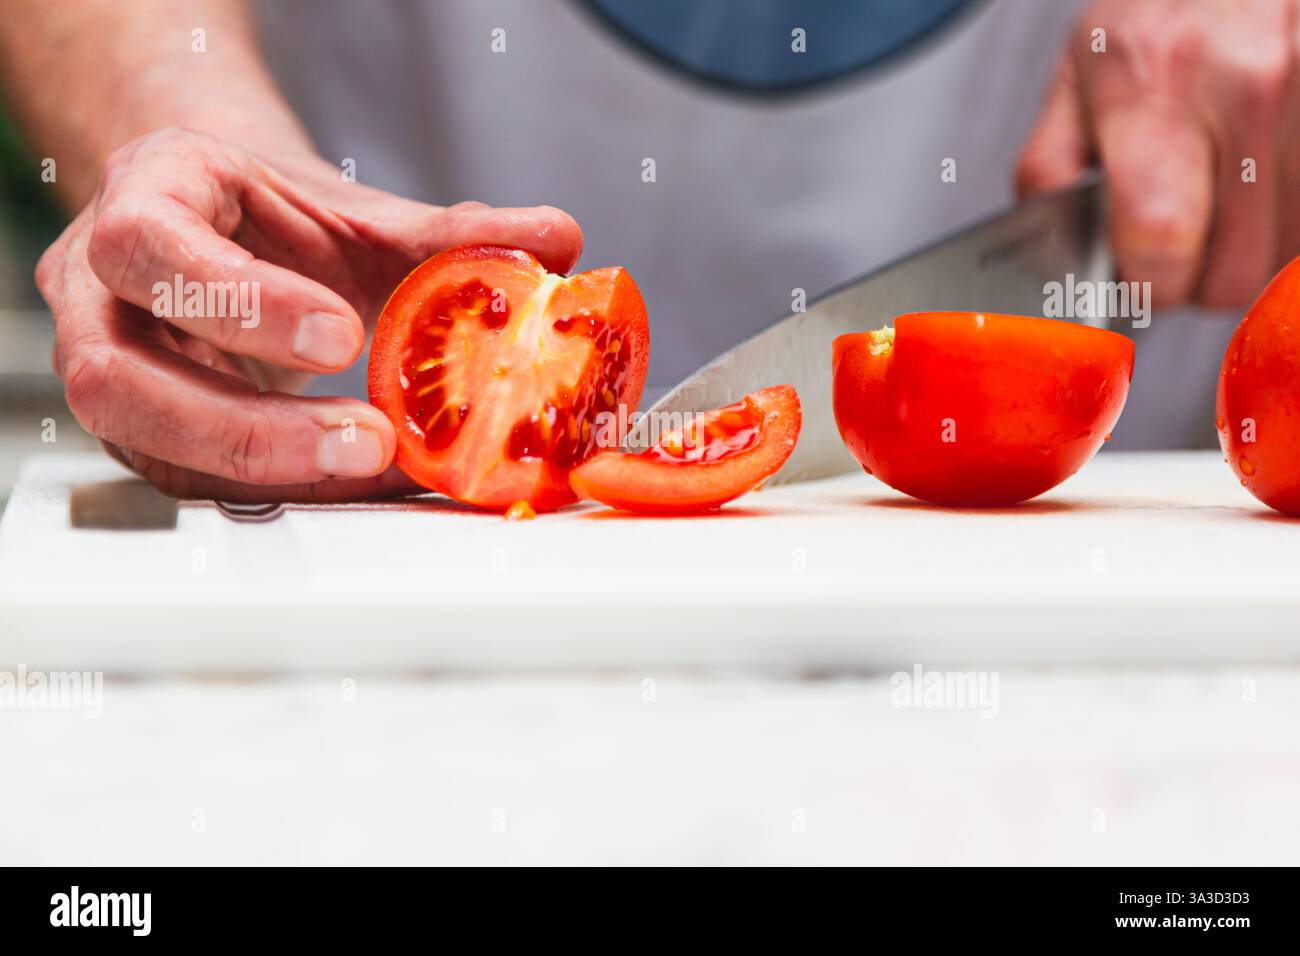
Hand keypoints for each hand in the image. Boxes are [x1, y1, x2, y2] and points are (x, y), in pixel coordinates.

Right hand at [37, 127, 582, 501]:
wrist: (229, 232)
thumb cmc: (286, 221)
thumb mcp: (363, 215)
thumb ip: (455, 234)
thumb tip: (558, 240)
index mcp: (147, 200)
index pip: (149, 247)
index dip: (240, 302)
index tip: (343, 337)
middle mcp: (102, 293)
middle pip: (117, 374)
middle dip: (245, 424)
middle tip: (366, 440)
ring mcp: (110, 368)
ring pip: (141, 443)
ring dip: (260, 470)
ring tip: (368, 471)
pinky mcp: (143, 432)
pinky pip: (188, 477)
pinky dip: (274, 488)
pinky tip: (354, 486)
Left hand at [1017, 0, 1296, 306]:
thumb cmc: (1151, 27)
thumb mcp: (1075, 81)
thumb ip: (1049, 172)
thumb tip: (1056, 257)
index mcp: (1152, 89)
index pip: (1159, 238)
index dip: (1148, 284)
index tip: (1140, 277)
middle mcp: (1244, 88)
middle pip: (1232, 272)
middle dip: (1199, 279)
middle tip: (1180, 245)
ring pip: (1282, 256)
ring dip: (1248, 252)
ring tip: (1219, 205)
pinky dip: (1283, 224)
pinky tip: (1256, 192)